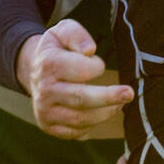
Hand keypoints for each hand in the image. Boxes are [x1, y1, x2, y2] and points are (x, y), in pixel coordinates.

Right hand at [16, 20, 133, 139]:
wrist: (35, 72)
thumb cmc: (57, 50)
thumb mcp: (62, 32)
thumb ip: (76, 34)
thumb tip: (90, 50)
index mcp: (48, 64)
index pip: (79, 69)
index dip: (96, 66)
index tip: (99, 64)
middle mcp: (44, 90)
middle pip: (80, 98)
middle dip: (108, 97)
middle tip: (129, 93)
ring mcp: (44, 111)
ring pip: (81, 119)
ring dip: (106, 112)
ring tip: (120, 104)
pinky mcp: (49, 127)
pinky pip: (76, 132)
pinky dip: (93, 125)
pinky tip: (101, 114)